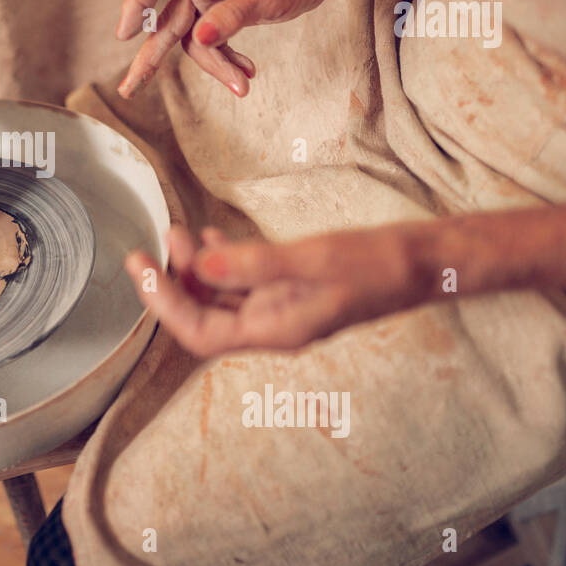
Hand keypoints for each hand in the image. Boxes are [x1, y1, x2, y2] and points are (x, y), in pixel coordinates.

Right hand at [115, 0, 342, 98]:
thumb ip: (232, 16)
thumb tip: (200, 38)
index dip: (136, 5)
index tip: (124, 35)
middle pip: (166, 22)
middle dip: (151, 57)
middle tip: (130, 89)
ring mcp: (211, 0)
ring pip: (195, 41)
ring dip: (215, 66)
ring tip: (241, 85)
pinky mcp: (224, 15)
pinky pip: (214, 43)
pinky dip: (228, 61)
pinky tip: (246, 74)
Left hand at [124, 223, 429, 356]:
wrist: (426, 262)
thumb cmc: (379, 262)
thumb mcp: (314, 258)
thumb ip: (256, 264)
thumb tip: (202, 266)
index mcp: (276, 330)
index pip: (200, 333)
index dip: (163, 304)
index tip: (140, 269)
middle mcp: (273, 326)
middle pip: (204, 316)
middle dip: (173, 282)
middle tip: (152, 243)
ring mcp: (281, 309)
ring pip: (222, 298)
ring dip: (194, 269)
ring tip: (177, 231)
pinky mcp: (291, 290)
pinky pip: (244, 283)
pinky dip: (222, 261)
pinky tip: (210, 238)